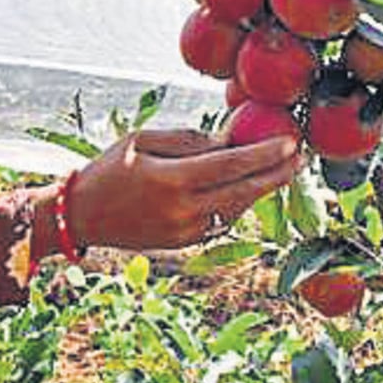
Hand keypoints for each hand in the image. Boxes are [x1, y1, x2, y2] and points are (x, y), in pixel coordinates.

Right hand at [68, 127, 300, 250]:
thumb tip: (231, 138)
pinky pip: (220, 221)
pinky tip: (245, 188)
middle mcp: (182, 210)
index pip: (231, 165)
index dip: (264, 154)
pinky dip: (236, 203)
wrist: (82, 216)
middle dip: (276, 175)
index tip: (289, 142)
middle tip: (301, 159)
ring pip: (236, 209)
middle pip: (244, 192)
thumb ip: (188, 139)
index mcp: (170, 180)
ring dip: (259, 190)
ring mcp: (185, 231)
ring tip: (279, 171)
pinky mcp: (184, 243)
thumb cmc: (110, 169)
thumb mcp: (142, 141)